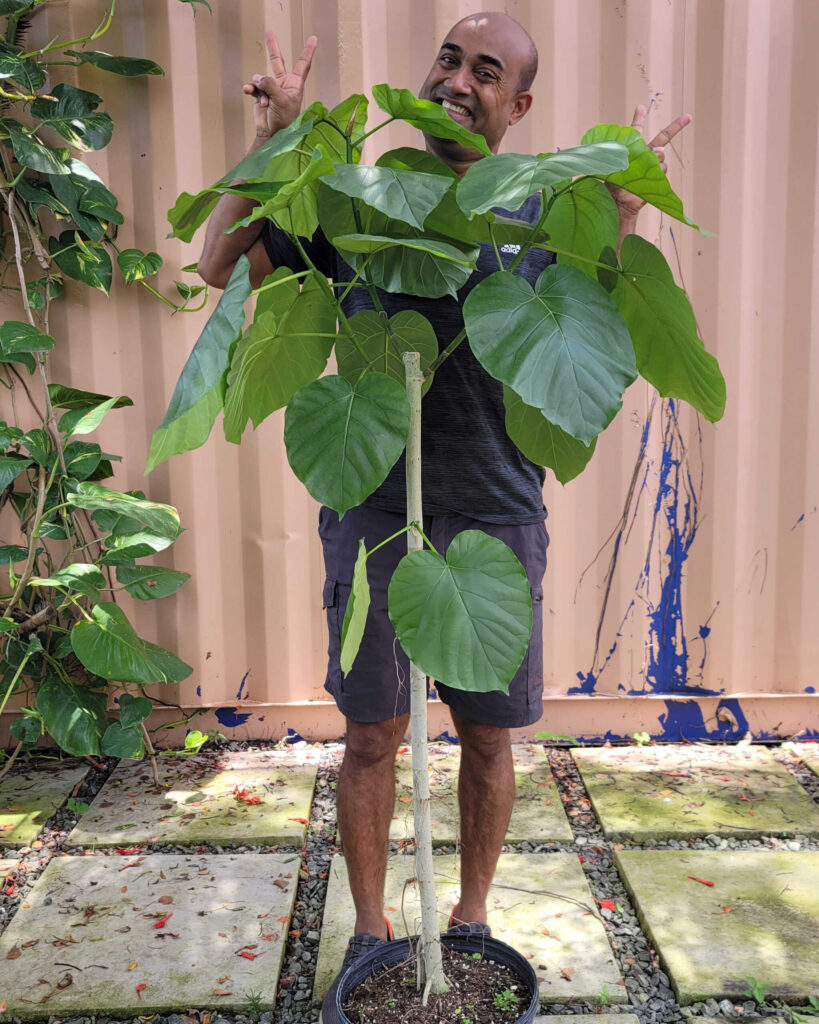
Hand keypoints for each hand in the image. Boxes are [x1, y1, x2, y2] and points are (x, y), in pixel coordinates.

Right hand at [243, 30, 316, 138]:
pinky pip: (253, 86)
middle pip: (277, 61)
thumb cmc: (284, 120)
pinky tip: (249, 92)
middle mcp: (283, 85)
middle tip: (269, 32)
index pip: (303, 64)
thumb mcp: (281, 100)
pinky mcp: (260, 95)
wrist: (272, 135)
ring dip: (260, 89)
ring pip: (260, 78)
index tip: (313, 39)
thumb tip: (258, 78)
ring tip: (264, 102)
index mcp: (295, 85)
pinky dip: (251, 89)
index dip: (308, 51)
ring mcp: (271, 89)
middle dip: (273, 47)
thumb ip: (270, 84)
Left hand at [608, 105, 691, 226]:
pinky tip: (648, 178)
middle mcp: (645, 155)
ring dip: (656, 158)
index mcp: (632, 150)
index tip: (640, 108)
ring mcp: (652, 166)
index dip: (638, 119)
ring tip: (643, 169)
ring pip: (661, 156)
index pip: (635, 131)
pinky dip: (658, 171)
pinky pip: (663, 168)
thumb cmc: (613, 184)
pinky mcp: (657, 177)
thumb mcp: (622, 163)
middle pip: (663, 138)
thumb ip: (638, 152)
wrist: (618, 202)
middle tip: (688, 117)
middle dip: (676, 126)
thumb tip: (661, 149)